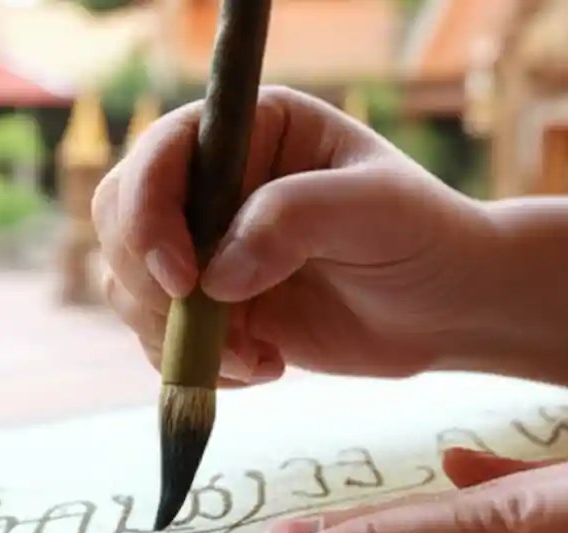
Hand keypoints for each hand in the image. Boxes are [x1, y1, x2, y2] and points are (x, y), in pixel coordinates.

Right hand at [91, 86, 494, 385]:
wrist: (447, 308)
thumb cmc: (423, 237)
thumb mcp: (373, 210)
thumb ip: (293, 220)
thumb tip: (215, 276)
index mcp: (247, 132)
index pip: (159, 154)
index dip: (149, 214)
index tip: (182, 278)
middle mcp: (213, 185)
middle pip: (120, 220)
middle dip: (146, 282)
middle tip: (201, 322)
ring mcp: (206, 247)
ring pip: (130, 287)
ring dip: (177, 333)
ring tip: (255, 354)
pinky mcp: (210, 305)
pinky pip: (160, 337)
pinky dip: (197, 364)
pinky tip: (265, 366)